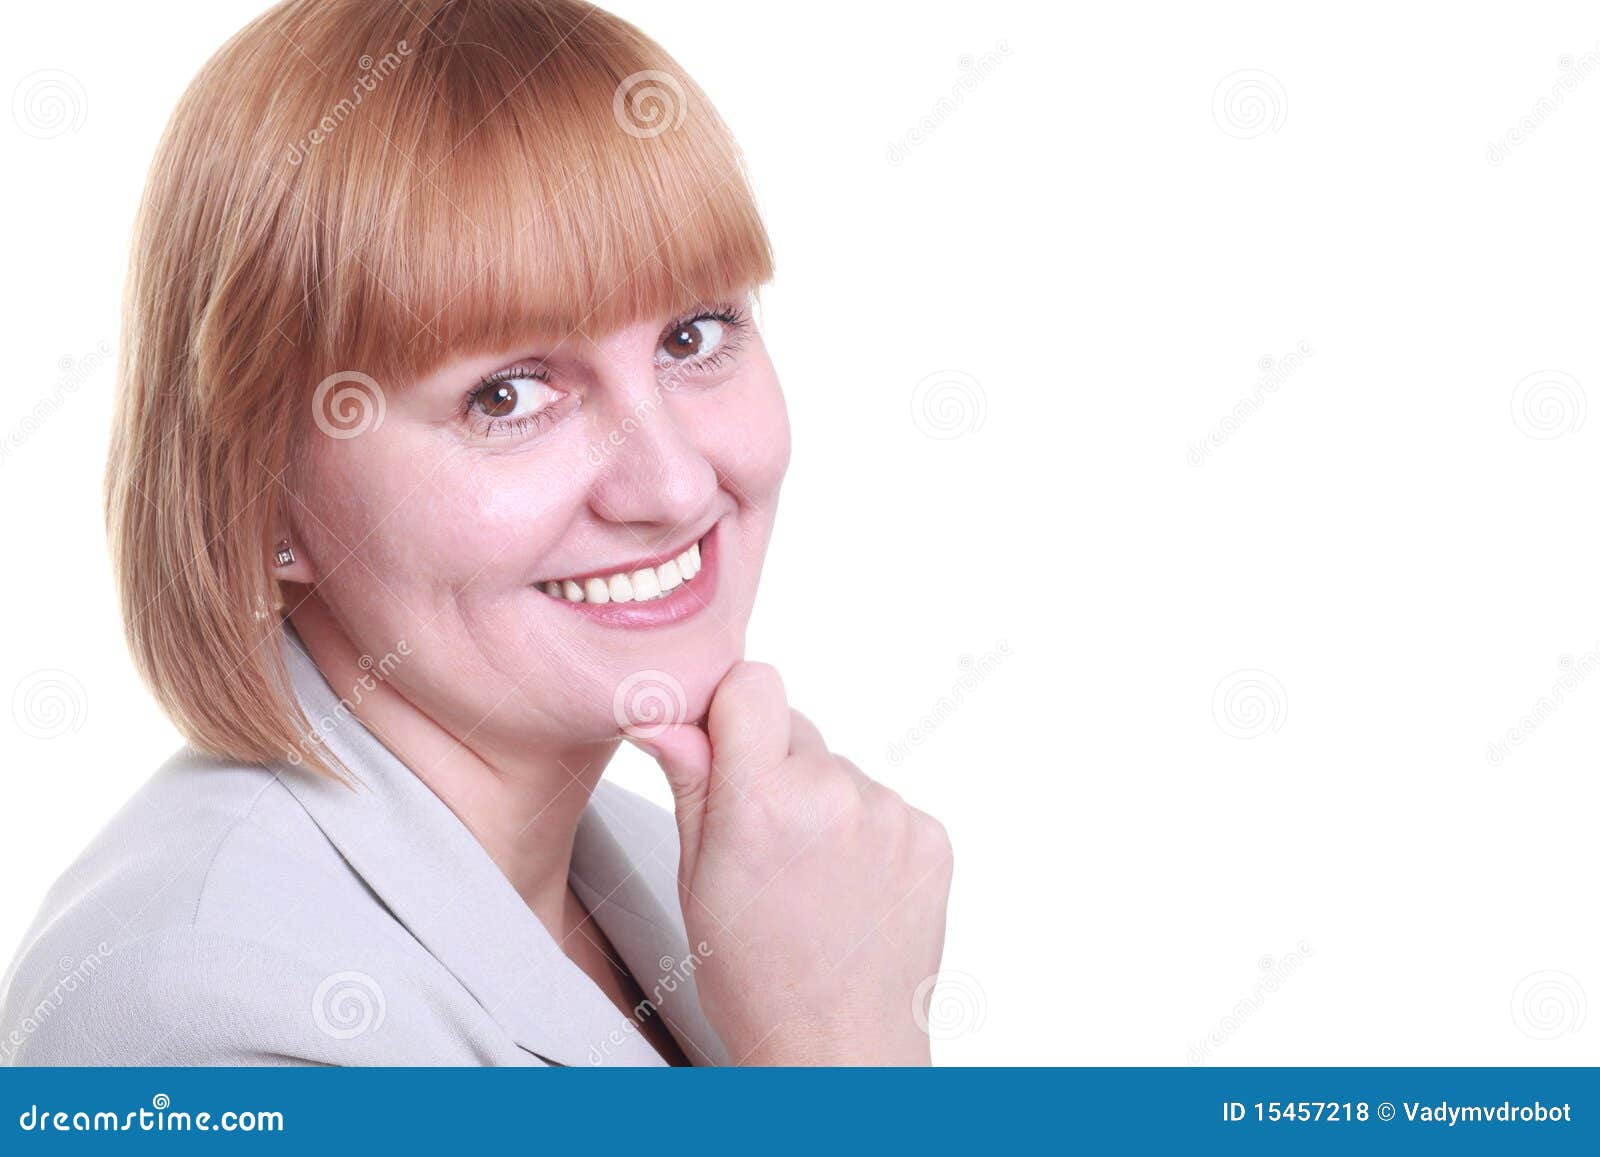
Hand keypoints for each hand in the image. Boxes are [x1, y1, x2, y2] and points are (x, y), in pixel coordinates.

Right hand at [637, 662, 952, 1064]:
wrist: (840, 1051)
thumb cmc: (755, 977)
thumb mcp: (697, 879)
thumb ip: (690, 782)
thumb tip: (663, 714)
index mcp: (763, 802)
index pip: (753, 682)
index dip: (732, 709)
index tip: (722, 749)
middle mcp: (835, 794)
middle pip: (794, 727)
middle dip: (772, 766)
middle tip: (763, 843)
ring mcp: (892, 815)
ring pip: (838, 769)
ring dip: (821, 802)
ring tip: (809, 880)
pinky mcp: (932, 836)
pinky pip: (883, 804)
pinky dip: (865, 832)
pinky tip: (849, 889)